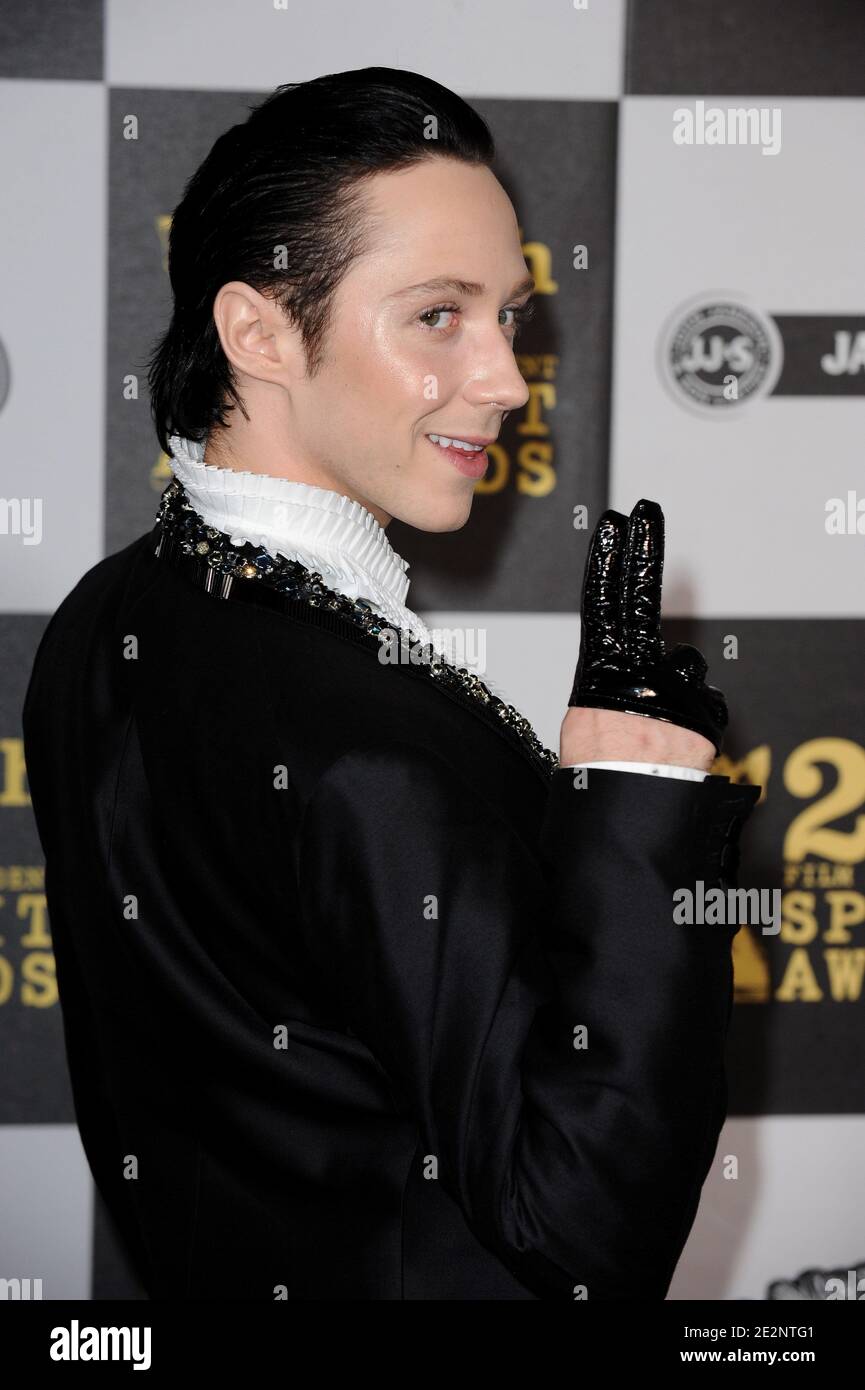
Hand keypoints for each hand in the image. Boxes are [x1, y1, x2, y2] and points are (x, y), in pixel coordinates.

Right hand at [564, 498, 727, 763]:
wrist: (626, 810)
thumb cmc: (595, 777)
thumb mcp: (584, 723)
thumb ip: (612, 687)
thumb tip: (636, 679)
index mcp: (602, 671)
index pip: (604, 599)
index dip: (609, 558)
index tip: (616, 523)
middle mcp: (642, 668)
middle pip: (642, 599)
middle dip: (643, 550)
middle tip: (647, 513)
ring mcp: (677, 686)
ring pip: (683, 673)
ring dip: (674, 690)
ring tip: (653, 731)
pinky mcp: (707, 711)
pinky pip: (702, 708)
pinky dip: (692, 723)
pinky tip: (675, 749)